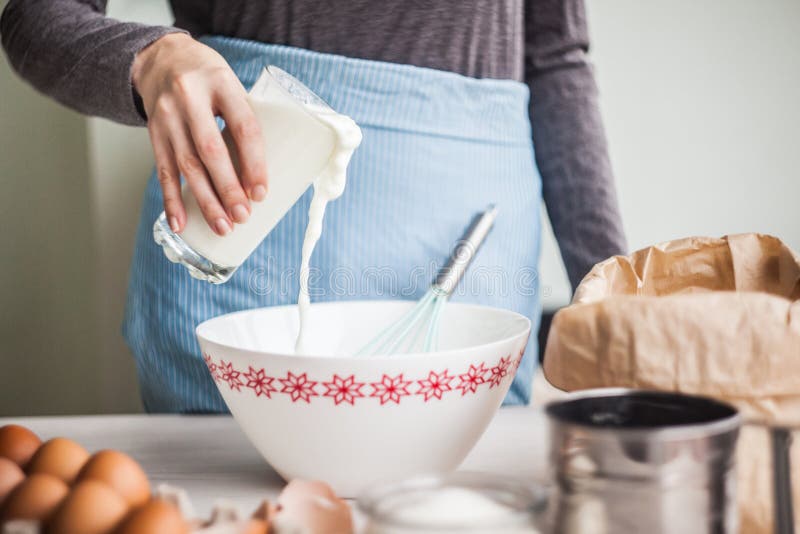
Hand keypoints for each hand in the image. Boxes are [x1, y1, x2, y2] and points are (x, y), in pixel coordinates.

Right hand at [132, 33, 266, 235]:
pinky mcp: (153, 132)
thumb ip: (244, 121)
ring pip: (186, 165)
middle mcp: (190, 98)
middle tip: (243, 216)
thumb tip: (262, 176)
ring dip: (205, 201)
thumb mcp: (231, 85)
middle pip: (210, 151)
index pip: (243, 127)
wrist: (160, 58)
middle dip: (228, 189)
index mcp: (221, 82)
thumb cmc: (208, 78)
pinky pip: (162, 170)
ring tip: (222, 227)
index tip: (262, 193)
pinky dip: (172, 200)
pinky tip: (180, 223)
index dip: (254, 163)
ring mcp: (167, 116)